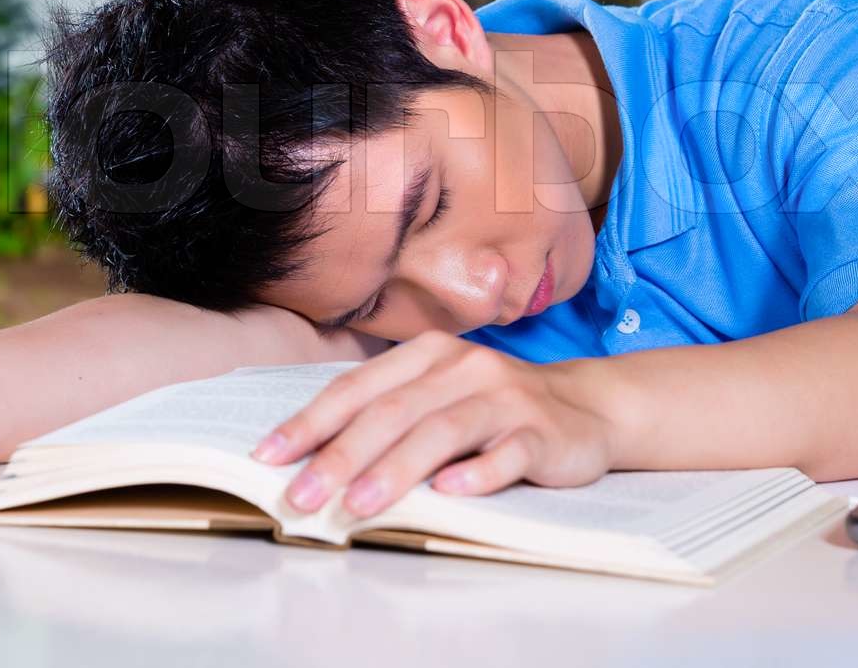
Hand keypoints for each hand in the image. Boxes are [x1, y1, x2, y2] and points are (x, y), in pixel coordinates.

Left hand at [250, 331, 615, 517]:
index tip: (268, 456)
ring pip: (443, 430)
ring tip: (359, 503)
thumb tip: (313, 460)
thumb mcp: (438, 396)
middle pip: (393, 411)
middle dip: (341, 455)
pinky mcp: (542, 433)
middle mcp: (464, 367)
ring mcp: (506, 398)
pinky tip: (450, 492)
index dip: (310, 422)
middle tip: (303, 495)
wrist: (589, 408)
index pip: (357, 388)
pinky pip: (508, 453)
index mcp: (428, 354)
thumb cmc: (494, 407)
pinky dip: (478, 472)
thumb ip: (388, 415)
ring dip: (397, 469)